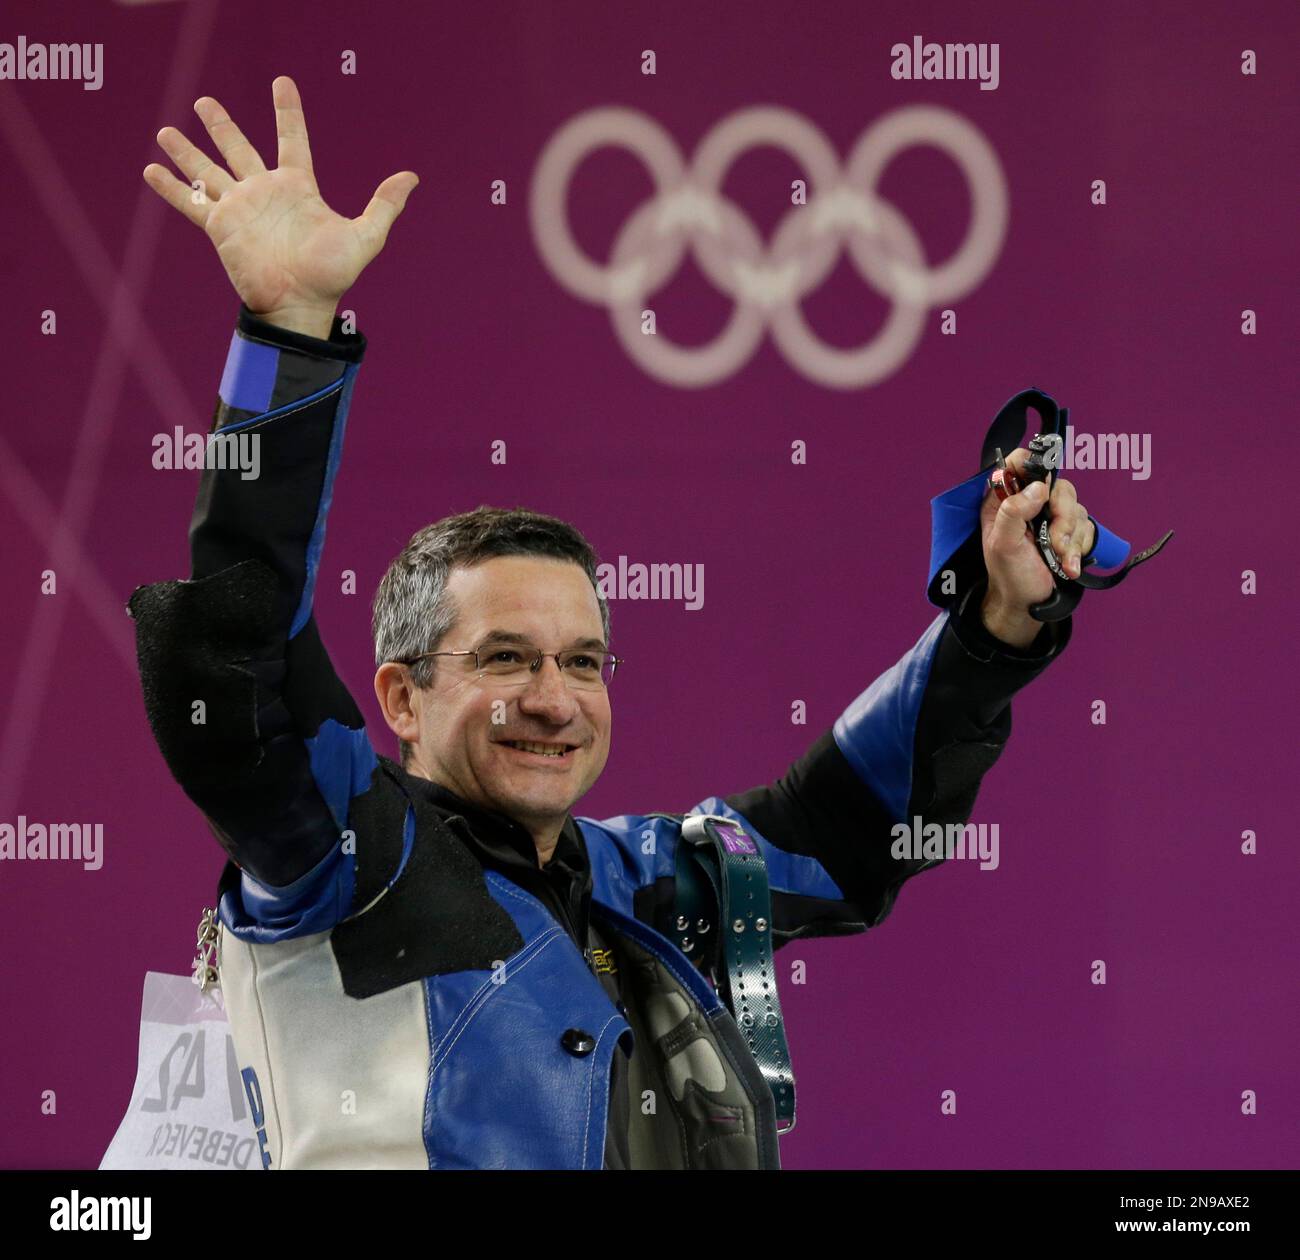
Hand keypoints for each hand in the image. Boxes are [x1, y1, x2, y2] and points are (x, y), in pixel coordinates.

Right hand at [143, 75, 417, 337]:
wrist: (300, 303)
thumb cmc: (332, 275)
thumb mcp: (366, 236)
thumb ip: (384, 205)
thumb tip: (411, 178)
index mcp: (298, 188)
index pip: (292, 139)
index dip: (287, 111)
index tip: (281, 82)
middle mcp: (265, 192)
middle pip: (239, 148)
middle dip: (220, 125)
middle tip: (204, 102)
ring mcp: (240, 208)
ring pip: (208, 169)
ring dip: (188, 150)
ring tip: (165, 131)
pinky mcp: (220, 226)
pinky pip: (190, 202)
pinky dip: (171, 187)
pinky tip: (151, 171)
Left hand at [978, 449, 1094, 645]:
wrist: (1029, 603)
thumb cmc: (1009, 575)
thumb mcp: (1002, 545)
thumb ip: (1013, 511)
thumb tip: (1038, 488)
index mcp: (1005, 500)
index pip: (1018, 462)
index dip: (1033, 466)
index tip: (1043, 490)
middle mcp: (1030, 503)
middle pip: (1058, 486)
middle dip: (1062, 516)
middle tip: (1055, 541)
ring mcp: (1052, 516)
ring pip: (1076, 508)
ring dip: (1071, 538)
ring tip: (1059, 559)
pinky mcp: (1070, 531)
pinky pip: (1087, 526)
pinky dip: (1080, 547)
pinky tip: (1068, 565)